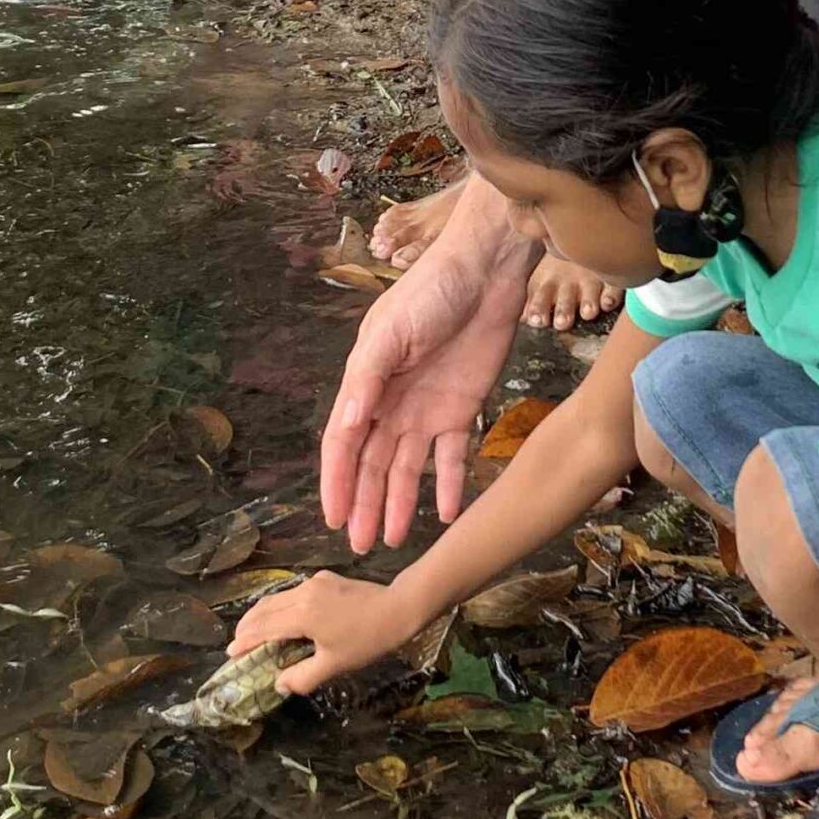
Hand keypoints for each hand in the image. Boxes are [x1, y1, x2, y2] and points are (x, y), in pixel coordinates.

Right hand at [231, 571, 420, 692]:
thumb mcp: (334, 665)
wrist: (398, 608)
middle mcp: (303, 593)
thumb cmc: (366, 640)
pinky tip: (284, 619)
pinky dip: (280, 607)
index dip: (245, 642)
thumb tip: (279, 684)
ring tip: (255, 632)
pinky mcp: (325, 579)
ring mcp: (314, 582)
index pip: (263, 628)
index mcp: (302, 615)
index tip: (232, 654)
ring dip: (263, 615)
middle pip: (264, 609)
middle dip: (248, 626)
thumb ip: (303, 677)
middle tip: (238, 644)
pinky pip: (293, 593)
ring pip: (278, 598)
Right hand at [319, 229, 524, 550]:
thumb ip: (367, 380)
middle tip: (359, 546)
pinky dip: (448, 484)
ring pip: (406, 468)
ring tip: (393, 540)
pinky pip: (451, 456)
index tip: (332, 519)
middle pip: (372, 465)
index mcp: (366, 384)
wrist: (485, 272)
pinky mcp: (462, 408)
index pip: (344, 444)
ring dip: (398, 503)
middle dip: (364, 505)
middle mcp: (392, 403)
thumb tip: (344, 427)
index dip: (336, 483)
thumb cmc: (430, 291)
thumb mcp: (390, 333)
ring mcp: (426, 409)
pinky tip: (446, 513)